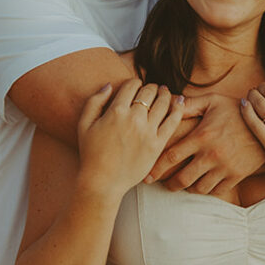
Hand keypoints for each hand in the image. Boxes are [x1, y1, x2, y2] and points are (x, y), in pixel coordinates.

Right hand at [78, 78, 185, 196]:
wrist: (103, 182)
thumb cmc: (91, 154)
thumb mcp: (84, 124)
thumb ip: (94, 101)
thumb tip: (109, 86)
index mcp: (116, 111)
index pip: (132, 86)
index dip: (135, 82)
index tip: (137, 85)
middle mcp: (134, 118)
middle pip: (149, 92)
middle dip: (151, 87)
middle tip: (153, 88)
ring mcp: (148, 131)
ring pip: (163, 103)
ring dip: (165, 94)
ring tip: (165, 92)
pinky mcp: (157, 145)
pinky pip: (172, 122)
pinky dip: (178, 109)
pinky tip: (180, 102)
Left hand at [147, 90, 264, 193]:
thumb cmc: (237, 110)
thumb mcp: (213, 101)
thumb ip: (190, 103)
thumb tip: (170, 101)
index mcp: (202, 136)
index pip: (171, 156)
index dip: (156, 169)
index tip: (148, 177)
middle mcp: (211, 154)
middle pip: (182, 179)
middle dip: (170, 185)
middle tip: (165, 185)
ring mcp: (225, 167)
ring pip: (199, 188)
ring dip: (189, 189)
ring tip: (185, 185)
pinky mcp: (237, 176)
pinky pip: (216, 191)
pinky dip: (207, 190)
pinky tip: (203, 185)